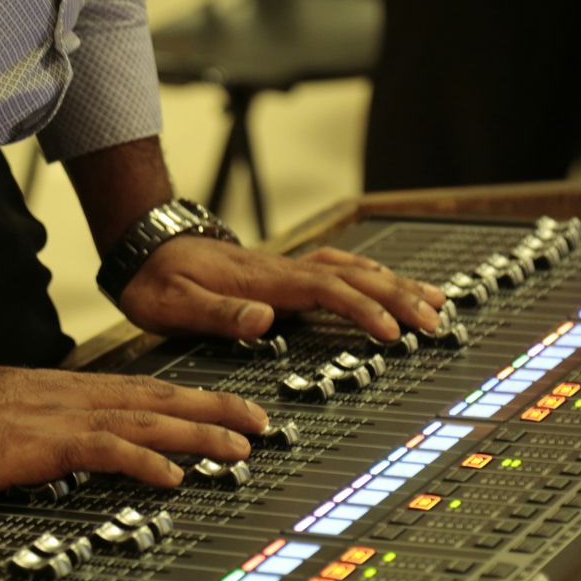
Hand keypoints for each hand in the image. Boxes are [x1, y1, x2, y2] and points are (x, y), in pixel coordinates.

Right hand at [0, 366, 267, 504]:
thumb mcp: (4, 417)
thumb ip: (44, 424)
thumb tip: (75, 442)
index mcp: (61, 389)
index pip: (140, 388)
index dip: (190, 396)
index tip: (228, 406)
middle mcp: (68, 395)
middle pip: (156, 396)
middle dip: (215, 408)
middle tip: (262, 422)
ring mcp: (55, 416)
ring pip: (144, 418)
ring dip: (196, 433)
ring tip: (240, 447)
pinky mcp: (37, 443)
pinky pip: (102, 449)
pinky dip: (142, 459)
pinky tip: (174, 475)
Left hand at [118, 237, 446, 340]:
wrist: (144, 247)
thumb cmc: (157, 281)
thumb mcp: (175, 305)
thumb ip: (219, 313)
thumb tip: (264, 319)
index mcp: (264, 281)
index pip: (328, 291)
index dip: (363, 310)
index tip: (392, 333)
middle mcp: (284, 270)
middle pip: (355, 276)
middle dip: (399, 297)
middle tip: (436, 320)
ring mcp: (287, 268)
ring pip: (354, 269)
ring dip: (396, 284)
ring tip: (435, 300)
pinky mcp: (284, 272)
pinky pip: (340, 269)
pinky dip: (373, 276)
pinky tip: (390, 284)